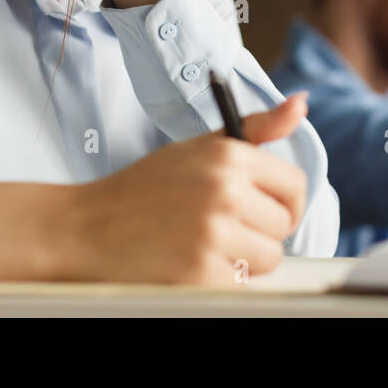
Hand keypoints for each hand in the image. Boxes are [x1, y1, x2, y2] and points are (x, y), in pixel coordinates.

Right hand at [0, 94, 312, 284]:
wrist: (86, 229)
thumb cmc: (146, 188)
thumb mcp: (201, 147)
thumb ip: (257, 129)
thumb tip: (301, 103)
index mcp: (229, 156)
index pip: (295, 185)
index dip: (284, 202)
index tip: (265, 210)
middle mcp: (225, 191)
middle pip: (284, 225)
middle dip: (260, 231)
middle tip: (222, 228)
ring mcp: (213, 234)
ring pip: (269, 259)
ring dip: (245, 260)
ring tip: (205, 246)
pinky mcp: (201, 274)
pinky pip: (243, 284)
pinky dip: (222, 280)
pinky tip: (192, 263)